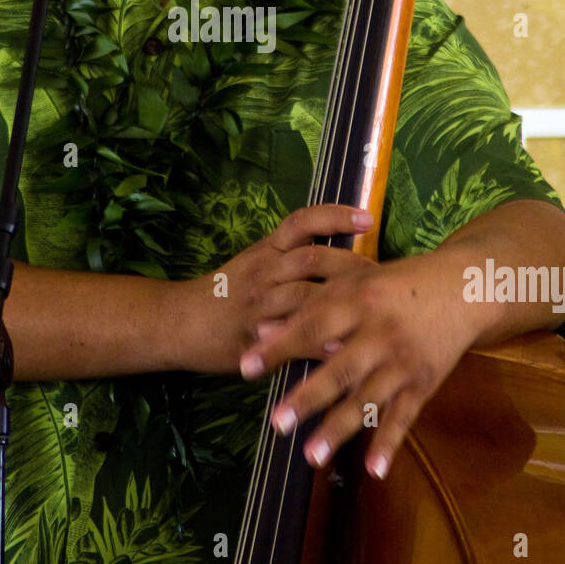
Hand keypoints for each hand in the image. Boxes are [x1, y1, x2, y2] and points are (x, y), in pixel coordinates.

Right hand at [170, 203, 372, 375]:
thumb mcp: (251, 264)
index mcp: (265, 251)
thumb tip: (338, 259)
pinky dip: (322, 342)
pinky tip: (347, 348)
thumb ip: (287, 260)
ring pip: (308, 295)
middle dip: (354, 266)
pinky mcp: (256, 335)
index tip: (367, 215)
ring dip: (344, 303)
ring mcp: (260, 304)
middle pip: (315, 259)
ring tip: (376, 311)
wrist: (178, 322)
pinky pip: (294, 337)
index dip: (335, 215)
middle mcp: (264, 271)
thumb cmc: (222, 295)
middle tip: (386, 278)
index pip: (302, 222)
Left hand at [238, 245, 476, 479]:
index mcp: (358, 301)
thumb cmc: (398, 283)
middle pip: (339, 370)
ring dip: (339, 430)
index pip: (311, 326)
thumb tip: (261, 329)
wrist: (463, 287)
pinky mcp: (424, 383)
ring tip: (310, 456)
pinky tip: (374, 471)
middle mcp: (380, 333)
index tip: (245, 367)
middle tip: (276, 423)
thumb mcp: (356, 283)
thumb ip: (311, 306)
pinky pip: (404, 417)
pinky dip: (389, 443)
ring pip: (367, 400)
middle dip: (307, 398)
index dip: (278, 347)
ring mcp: (403, 362)